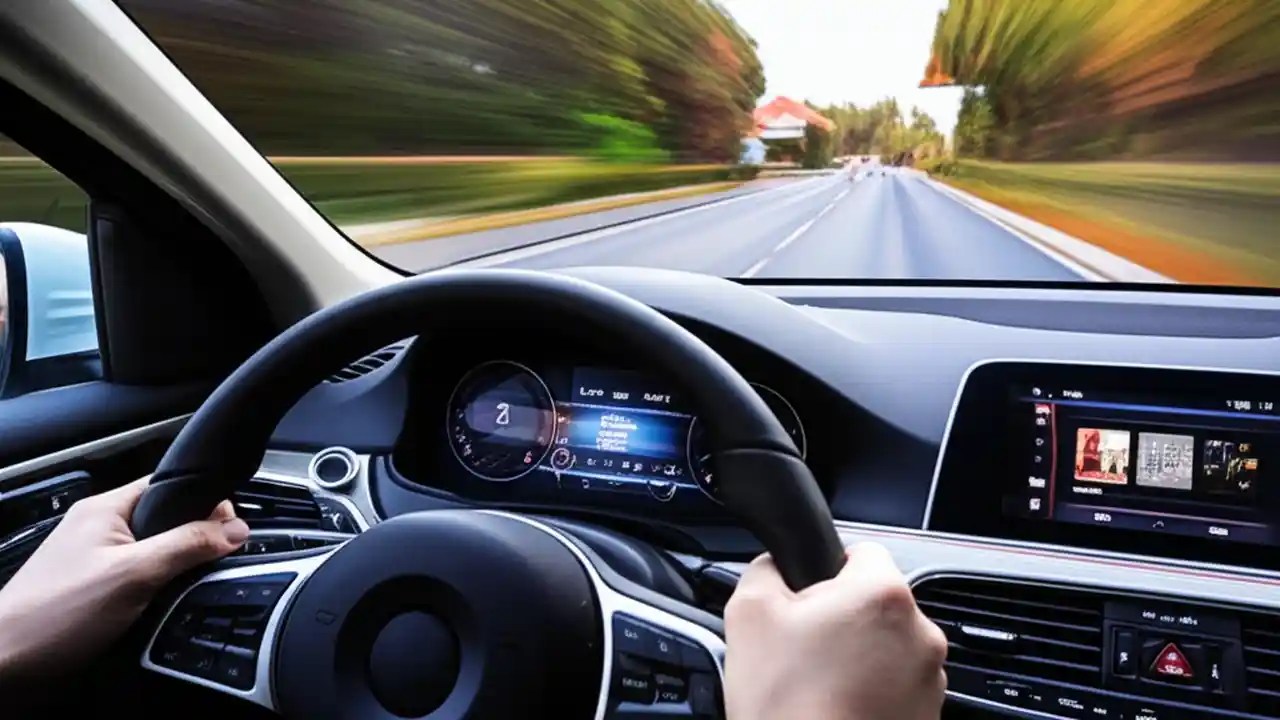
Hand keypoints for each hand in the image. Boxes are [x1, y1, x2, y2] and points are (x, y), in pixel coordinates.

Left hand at [0, 478, 248, 680]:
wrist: (6, 661)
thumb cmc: (55, 614)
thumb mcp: (134, 574)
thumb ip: (187, 546)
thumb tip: (236, 529)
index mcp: (106, 508)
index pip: (170, 485)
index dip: (206, 503)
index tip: (229, 531)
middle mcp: (99, 527)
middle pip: (166, 519)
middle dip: (193, 539)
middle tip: (209, 564)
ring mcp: (94, 558)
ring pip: (154, 550)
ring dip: (175, 567)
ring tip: (186, 587)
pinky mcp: (94, 587)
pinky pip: (139, 576)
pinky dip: (157, 588)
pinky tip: (162, 604)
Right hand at [723, 543, 946, 719]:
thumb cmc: (787, 703)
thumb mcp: (748, 614)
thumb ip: (766, 569)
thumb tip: (776, 565)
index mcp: (882, 593)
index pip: (859, 551)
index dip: (825, 574)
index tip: (806, 604)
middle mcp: (920, 632)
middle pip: (876, 603)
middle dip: (843, 619)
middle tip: (804, 649)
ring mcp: (931, 679)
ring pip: (888, 646)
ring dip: (861, 657)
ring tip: (821, 685)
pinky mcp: (929, 715)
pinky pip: (897, 686)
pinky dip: (873, 692)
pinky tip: (839, 706)